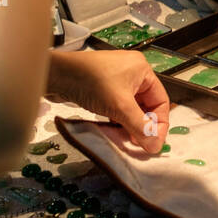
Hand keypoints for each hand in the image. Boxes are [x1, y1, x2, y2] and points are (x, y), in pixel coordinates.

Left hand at [47, 51, 169, 153]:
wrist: (56, 75)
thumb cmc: (90, 82)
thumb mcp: (120, 107)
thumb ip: (140, 127)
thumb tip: (155, 146)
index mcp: (143, 70)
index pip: (161, 101)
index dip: (160, 124)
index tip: (154, 143)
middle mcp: (132, 73)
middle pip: (147, 105)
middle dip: (144, 125)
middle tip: (139, 143)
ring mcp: (117, 80)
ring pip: (132, 108)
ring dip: (130, 124)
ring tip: (127, 139)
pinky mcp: (103, 88)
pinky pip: (118, 107)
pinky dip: (118, 119)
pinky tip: (114, 130)